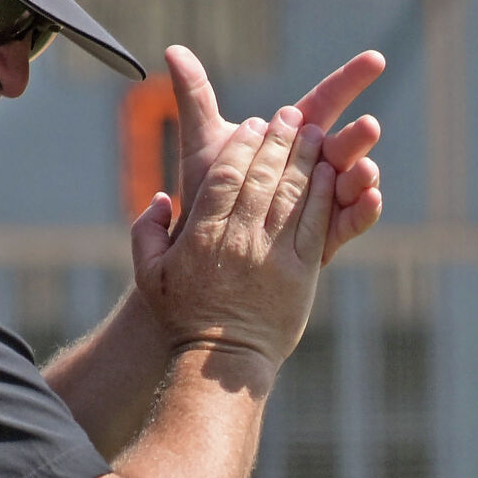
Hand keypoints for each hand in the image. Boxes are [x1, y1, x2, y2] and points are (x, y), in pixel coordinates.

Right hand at [130, 104, 331, 370]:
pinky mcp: (302, 272)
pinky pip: (316, 223)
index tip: (254, 124)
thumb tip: (160, 199)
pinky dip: (325, 194)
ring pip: (293, 194)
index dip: (243, 146)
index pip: (226, 176)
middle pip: (263, 177)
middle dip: (280, 141)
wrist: (222, 361)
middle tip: (291, 116)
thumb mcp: (148, 274)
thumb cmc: (184, 317)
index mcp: (203, 234)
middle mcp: (240, 239)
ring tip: (316, 133)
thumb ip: (146, 231)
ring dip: (307, 159)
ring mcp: (274, 255)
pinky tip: (331, 172)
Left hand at [164, 44, 384, 265]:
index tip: (375, 59)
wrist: (204, 248)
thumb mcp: (203, 142)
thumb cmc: (208, 191)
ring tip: (366, 171)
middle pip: (342, 144)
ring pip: (350, 182)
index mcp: (292, 138)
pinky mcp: (325, 235)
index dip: (350, 78)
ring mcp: (323, 199)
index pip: (326, 100)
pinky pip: (350, 221)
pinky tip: (371, 200)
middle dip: (357, 136)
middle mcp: (313, 165)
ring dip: (362, 174)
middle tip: (369, 126)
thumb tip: (173, 50)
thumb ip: (194, 97)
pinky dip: (364, 211)